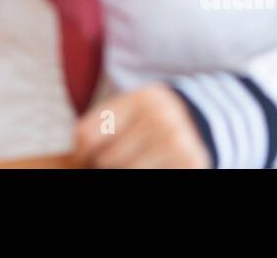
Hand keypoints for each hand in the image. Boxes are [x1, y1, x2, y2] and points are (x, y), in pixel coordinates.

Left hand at [73, 83, 211, 168]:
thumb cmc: (151, 119)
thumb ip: (99, 127)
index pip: (88, 135)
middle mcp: (162, 118)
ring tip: (130, 162)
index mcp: (142, 98)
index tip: (85, 156)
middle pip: (106, 160)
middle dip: (101, 165)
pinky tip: (149, 165)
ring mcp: (178, 144)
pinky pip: (149, 178)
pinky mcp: (191, 164)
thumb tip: (75, 158)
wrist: (201, 124)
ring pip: (125, 172)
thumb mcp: (128, 111)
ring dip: (121, 172)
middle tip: (107, 162)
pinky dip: (143, 175)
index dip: (80, 152)